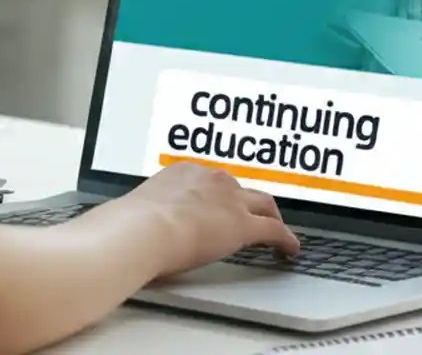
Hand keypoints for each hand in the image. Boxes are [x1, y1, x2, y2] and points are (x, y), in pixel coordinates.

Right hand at [115, 163, 298, 276]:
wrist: (143, 229)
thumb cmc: (132, 224)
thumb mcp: (140, 209)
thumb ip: (148, 214)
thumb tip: (135, 228)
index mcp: (183, 172)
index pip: (210, 182)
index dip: (219, 196)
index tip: (218, 206)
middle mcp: (211, 179)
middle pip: (239, 189)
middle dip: (247, 201)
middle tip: (251, 215)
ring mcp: (230, 200)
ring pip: (263, 204)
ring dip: (270, 216)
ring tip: (277, 231)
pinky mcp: (244, 225)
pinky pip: (274, 231)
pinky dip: (285, 240)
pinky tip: (289, 249)